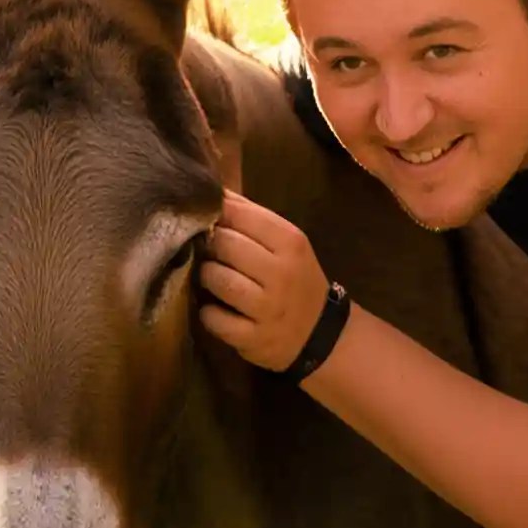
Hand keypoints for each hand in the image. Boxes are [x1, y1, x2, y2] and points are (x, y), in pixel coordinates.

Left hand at [198, 189, 331, 370]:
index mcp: (290, 242)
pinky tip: (217, 309)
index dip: (215, 214)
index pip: (239, 214)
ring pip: (216, 279)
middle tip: (208, 252)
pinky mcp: (253, 338)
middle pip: (225, 245)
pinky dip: (208, 313)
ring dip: (206, 277)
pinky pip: (214, 319)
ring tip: (212, 278)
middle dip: (209, 246)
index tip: (207, 220)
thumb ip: (250, 216)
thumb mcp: (285, 243)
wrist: (320, 333)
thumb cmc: (295, 278)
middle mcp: (281, 273)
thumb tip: (214, 189)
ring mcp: (267, 308)